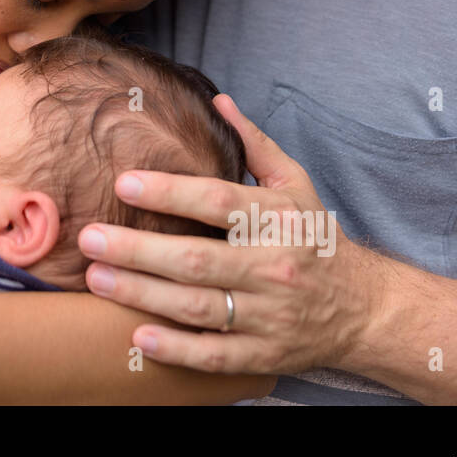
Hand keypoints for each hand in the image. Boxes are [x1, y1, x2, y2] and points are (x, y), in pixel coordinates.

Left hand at [77, 93, 386, 375]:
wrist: (365, 308)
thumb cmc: (316, 238)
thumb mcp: (295, 183)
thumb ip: (254, 144)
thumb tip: (217, 101)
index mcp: (279, 220)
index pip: (218, 202)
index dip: (169, 192)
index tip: (124, 183)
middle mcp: (274, 267)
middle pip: (197, 259)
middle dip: (137, 249)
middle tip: (90, 239)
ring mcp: (270, 315)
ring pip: (198, 307)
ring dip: (142, 294)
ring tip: (96, 278)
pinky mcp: (264, 355)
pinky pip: (215, 355)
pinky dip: (177, 349)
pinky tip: (139, 335)